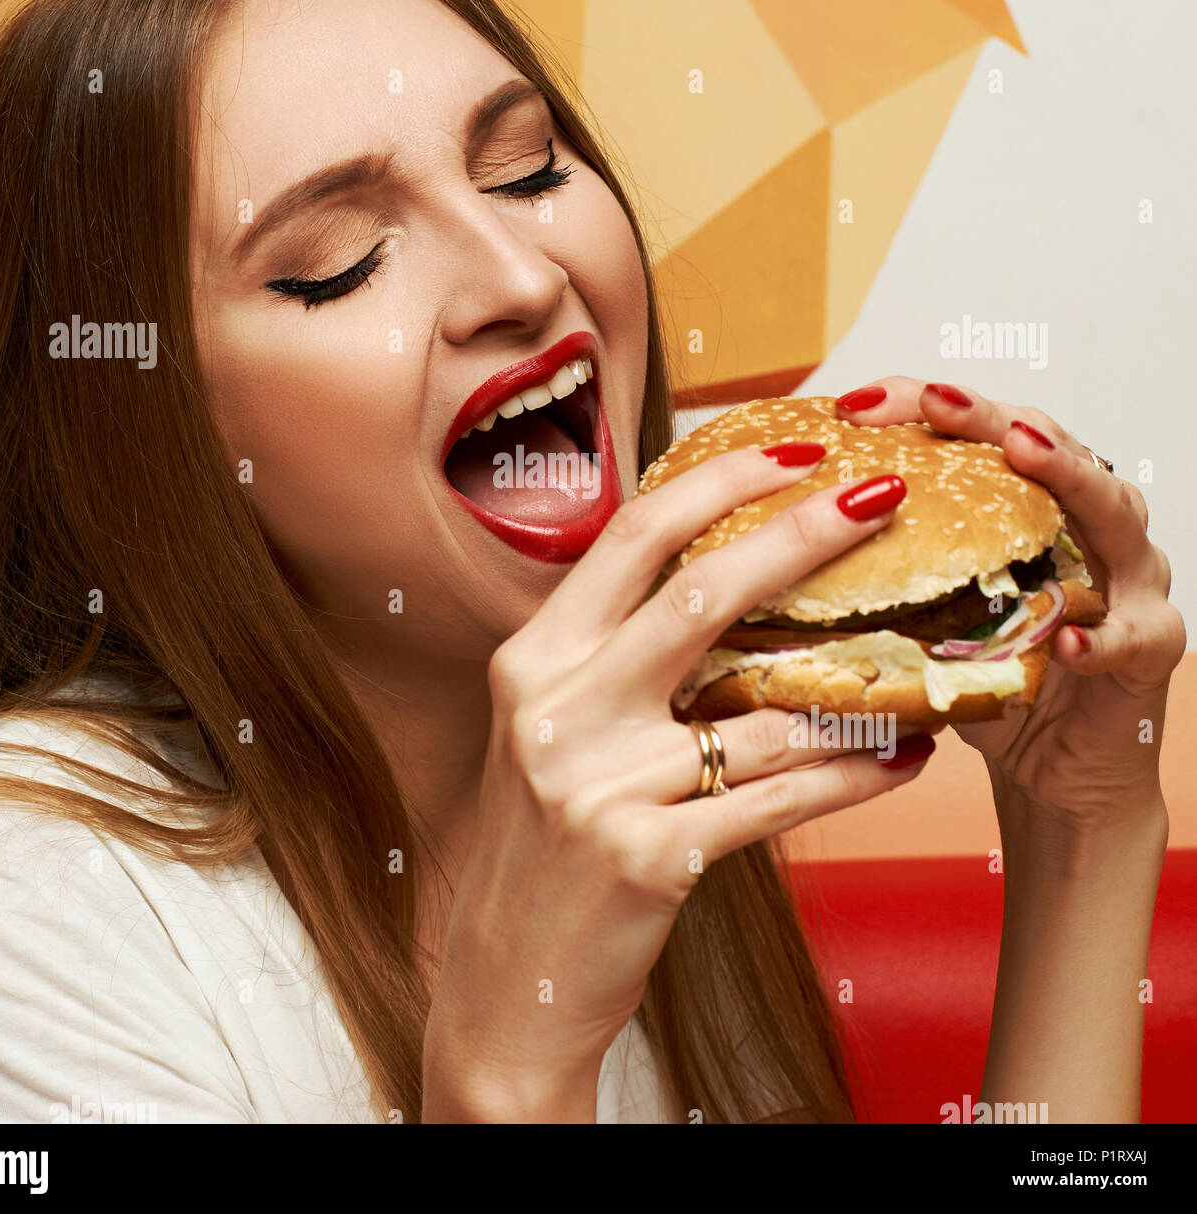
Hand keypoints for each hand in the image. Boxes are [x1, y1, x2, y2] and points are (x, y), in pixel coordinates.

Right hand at [422, 445, 932, 1119]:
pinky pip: (778, 798)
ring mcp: (596, 783)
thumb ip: (614, 657)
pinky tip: (902, 755)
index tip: (790, 448)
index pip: (631, 538)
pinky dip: (852, 774)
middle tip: (878, 496)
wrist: (508, 985)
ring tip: (925, 658)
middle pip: (697, 590)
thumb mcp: (552, 730)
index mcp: (531, 659)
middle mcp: (555, 708)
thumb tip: (726, 579)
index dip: (716, 482)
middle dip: (801, 531)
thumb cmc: (543, 845)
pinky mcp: (647, 856)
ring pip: (761, 708)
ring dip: (861, 681)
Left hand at [836, 379, 1183, 831]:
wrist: (1051, 769)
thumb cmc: (987, 680)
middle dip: (987, 417)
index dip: (920, 406)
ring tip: (1022, 455)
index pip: (977, 432)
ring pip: (1114, 510)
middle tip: (935, 399)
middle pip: (1046, 446)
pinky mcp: (1150, 649)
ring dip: (1068, 477)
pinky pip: (1132, 633)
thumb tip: (775, 540)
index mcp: (1027, 505)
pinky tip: (1065, 636)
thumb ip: (881, 569)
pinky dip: (1100, 634)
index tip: (854, 402)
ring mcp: (1128, 581)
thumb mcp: (921, 614)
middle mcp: (1085, 525)